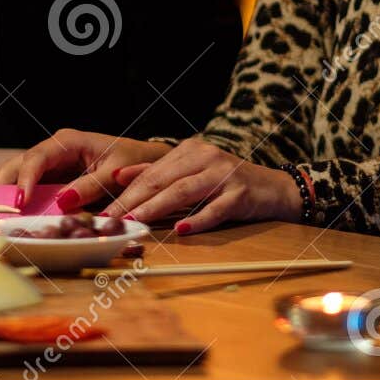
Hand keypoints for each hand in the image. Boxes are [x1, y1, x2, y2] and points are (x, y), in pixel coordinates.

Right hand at [0, 129, 169, 211]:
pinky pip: (21, 186)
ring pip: (12, 175)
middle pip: (16, 165)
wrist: (140, 160)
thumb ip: (89, 187)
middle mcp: (51, 150)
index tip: (18, 203)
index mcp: (67, 142)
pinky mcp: (46, 178)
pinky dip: (6, 200)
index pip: (36, 158)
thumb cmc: (129, 162)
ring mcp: (46, 164)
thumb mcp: (113, 174)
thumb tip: (62, 201)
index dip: (24, 181)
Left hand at [100, 138, 302, 233]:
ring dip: (157, 208)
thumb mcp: (192, 170)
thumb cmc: (227, 182)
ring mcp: (225, 175)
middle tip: (111, 221)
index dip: (126, 192)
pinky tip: (181, 230)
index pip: (151, 172)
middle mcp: (206, 157)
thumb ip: (156, 172)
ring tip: (137, 222)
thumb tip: (117, 175)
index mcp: (190, 150)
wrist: (274, 188)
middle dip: (134, 201)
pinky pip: (215, 209)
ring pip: (184, 191)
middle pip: (163, 180)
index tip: (104, 212)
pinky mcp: (241, 194)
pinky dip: (197, 220)